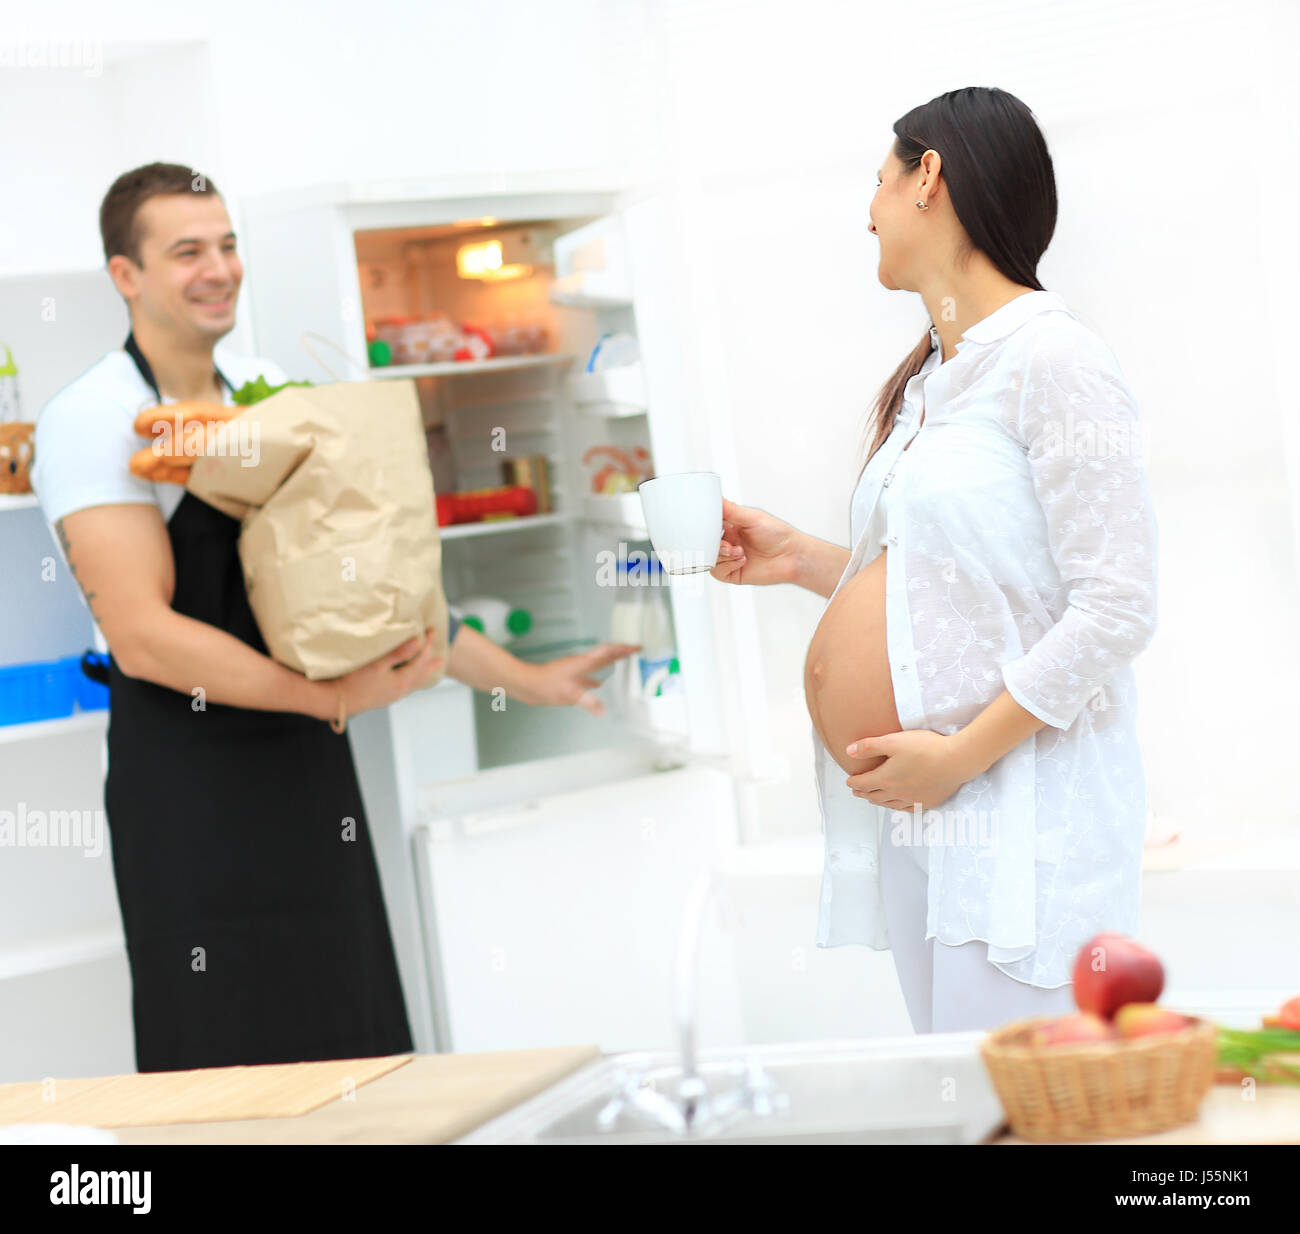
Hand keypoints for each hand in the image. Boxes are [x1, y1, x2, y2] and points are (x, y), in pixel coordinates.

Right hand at [332, 631, 443, 717]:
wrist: (339, 701)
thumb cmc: (354, 681)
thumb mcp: (376, 664)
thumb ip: (398, 653)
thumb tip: (416, 642)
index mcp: (402, 680)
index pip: (421, 659)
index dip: (428, 644)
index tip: (433, 632)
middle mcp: (402, 689)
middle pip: (423, 673)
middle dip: (431, 662)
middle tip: (442, 656)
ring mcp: (395, 695)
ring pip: (417, 682)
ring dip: (426, 673)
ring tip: (433, 668)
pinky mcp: (387, 697)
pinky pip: (409, 687)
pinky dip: (416, 680)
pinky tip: (411, 679)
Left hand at [515, 642, 641, 716]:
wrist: (526, 684)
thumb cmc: (544, 684)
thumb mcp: (569, 694)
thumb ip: (587, 701)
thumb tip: (602, 710)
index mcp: (584, 663)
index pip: (608, 652)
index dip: (623, 649)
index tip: (636, 647)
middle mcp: (581, 664)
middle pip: (605, 655)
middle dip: (621, 652)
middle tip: (635, 651)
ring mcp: (575, 670)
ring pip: (597, 664)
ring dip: (610, 662)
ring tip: (622, 663)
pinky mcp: (569, 678)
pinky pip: (587, 675)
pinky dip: (596, 677)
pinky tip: (598, 684)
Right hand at [711, 497, 803, 586]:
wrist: (791, 556)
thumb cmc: (778, 535)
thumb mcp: (752, 517)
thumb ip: (731, 510)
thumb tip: (715, 498)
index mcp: (732, 526)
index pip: (710, 525)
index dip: (707, 526)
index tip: (708, 526)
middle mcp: (730, 542)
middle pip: (707, 543)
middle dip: (715, 543)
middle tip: (728, 542)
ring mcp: (730, 558)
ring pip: (710, 558)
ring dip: (723, 555)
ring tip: (739, 551)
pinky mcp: (733, 573)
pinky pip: (718, 572)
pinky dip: (727, 566)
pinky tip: (742, 560)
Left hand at [843, 729, 977, 811]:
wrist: (956, 760)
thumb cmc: (925, 748)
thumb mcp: (893, 741)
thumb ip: (869, 746)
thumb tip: (849, 752)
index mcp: (886, 779)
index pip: (863, 783)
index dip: (854, 781)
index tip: (849, 781)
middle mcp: (897, 793)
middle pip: (874, 795)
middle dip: (863, 792)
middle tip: (857, 790)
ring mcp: (913, 799)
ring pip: (889, 804)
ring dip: (878, 801)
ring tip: (873, 798)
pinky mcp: (928, 801)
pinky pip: (907, 809)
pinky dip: (897, 807)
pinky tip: (898, 805)